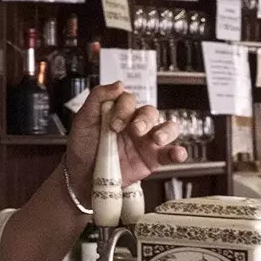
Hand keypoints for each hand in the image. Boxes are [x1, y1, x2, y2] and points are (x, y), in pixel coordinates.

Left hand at [65, 81, 187, 204]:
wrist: (82, 176)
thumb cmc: (83, 146)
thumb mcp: (84, 119)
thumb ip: (98, 98)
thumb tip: (119, 84)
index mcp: (120, 112)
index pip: (129, 100)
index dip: (124, 108)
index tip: (113, 124)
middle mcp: (136, 124)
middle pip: (150, 112)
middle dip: (144, 118)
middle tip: (135, 129)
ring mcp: (146, 141)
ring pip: (167, 128)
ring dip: (166, 131)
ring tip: (157, 138)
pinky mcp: (153, 159)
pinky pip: (170, 153)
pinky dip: (178, 152)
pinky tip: (177, 153)